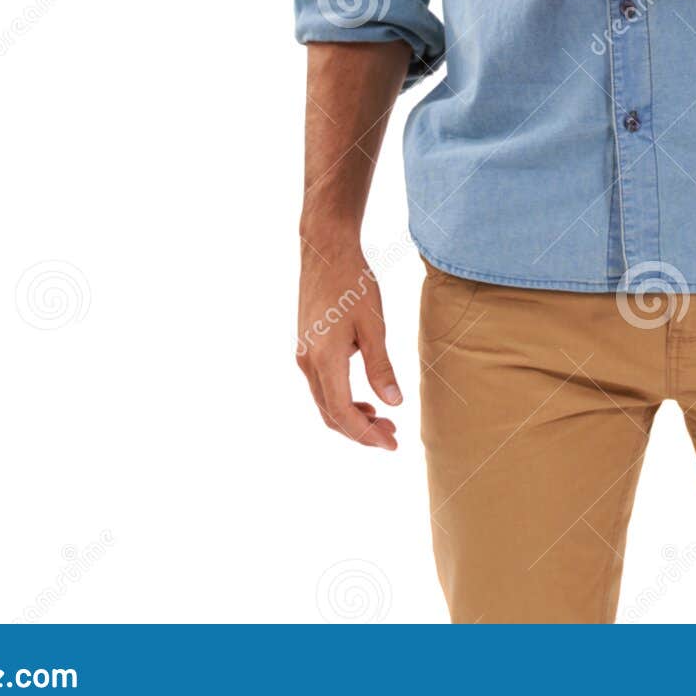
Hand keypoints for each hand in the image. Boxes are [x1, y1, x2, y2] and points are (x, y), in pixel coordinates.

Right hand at [296, 239, 401, 450]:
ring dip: (350, 418)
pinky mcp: (305, 346)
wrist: (325, 250)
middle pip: (330, 415)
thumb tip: (392, 404)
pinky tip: (363, 398)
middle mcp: (307, 361)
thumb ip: (381, 367)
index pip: (342, 414)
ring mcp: (303, 354)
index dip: (367, 436)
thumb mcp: (373, 324)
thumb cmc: (352, 281)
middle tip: (392, 435)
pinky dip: (341, 400)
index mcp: (324, 359)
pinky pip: (321, 386)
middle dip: (360, 432)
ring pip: (324, 403)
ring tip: (382, 420)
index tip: (392, 444)